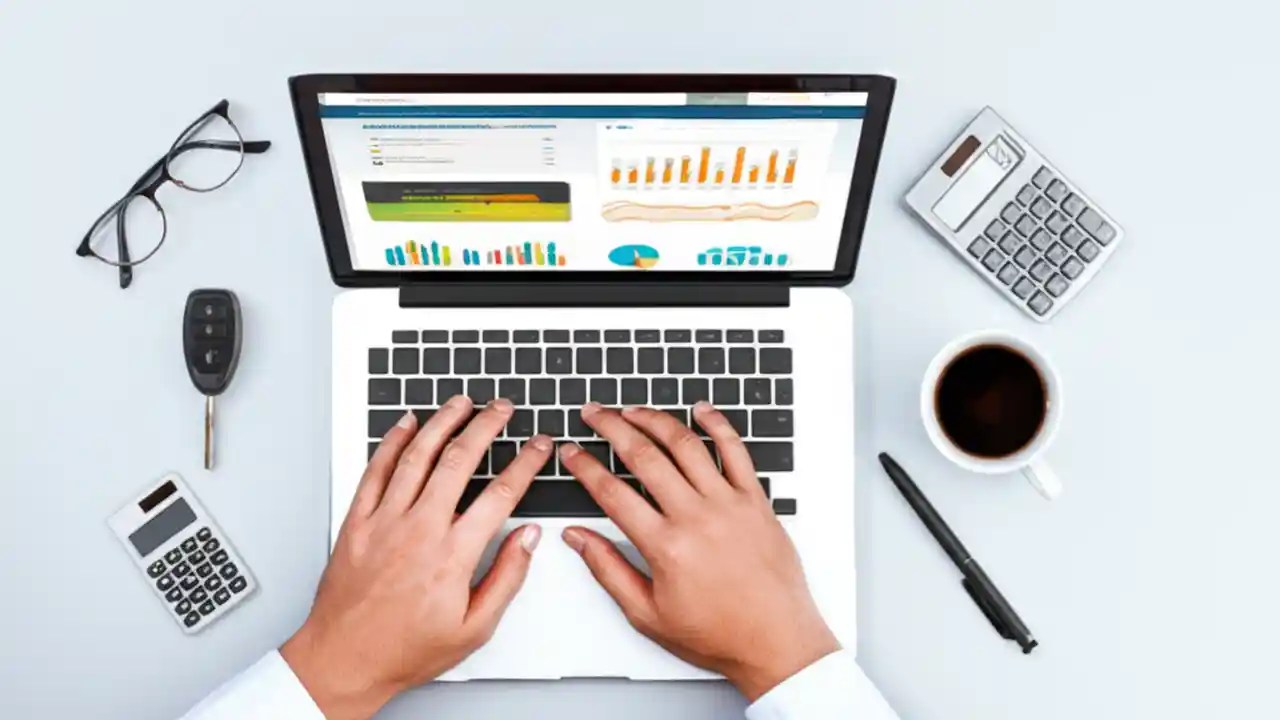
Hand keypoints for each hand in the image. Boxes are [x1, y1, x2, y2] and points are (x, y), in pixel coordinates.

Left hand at [281, 396, 551, 719]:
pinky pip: (375, 470)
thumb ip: (507, 578)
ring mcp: (384, 521)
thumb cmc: (405, 649)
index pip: (500, 494)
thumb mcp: (474, 628)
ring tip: (460, 402)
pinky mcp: (357, 522)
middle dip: (486, 426)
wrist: (344, 659)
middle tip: (501, 409)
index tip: (538, 446)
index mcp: (452, 555)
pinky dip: (391, 442)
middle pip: (459, 460)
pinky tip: (406, 424)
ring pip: (417, 456)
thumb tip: (528, 539)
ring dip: (442, 422)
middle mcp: (418, 530)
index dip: (525, 463)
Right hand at [558, 402, 838, 700]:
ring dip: (655, 419)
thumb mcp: (648, 613)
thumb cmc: (718, 634)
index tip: (572, 453)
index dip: (584, 466)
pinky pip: (736, 451)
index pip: (611, 492)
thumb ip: (608, 570)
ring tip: (633, 410)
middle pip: (644, 456)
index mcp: (666, 546)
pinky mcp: (756, 501)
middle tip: (593, 414)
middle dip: (611, 428)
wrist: (777, 642)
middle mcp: (697, 517)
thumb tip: (578, 538)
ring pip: (686, 444)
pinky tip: (701, 410)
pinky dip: (718, 425)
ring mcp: (729, 504)